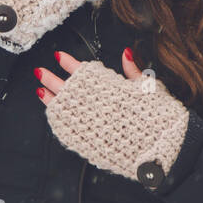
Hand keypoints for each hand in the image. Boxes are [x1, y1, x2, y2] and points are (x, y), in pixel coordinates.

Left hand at [35, 47, 189, 188]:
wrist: (163, 150)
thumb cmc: (158, 117)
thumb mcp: (149, 89)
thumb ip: (133, 70)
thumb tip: (126, 53)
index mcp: (108, 89)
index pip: (83, 71)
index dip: (69, 63)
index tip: (59, 56)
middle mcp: (95, 106)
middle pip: (66, 89)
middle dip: (51, 79)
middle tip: (40, 72)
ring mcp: (89, 125)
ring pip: (63, 109)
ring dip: (50, 99)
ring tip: (41, 91)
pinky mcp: (88, 143)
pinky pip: (67, 131)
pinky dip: (59, 122)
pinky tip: (53, 115)